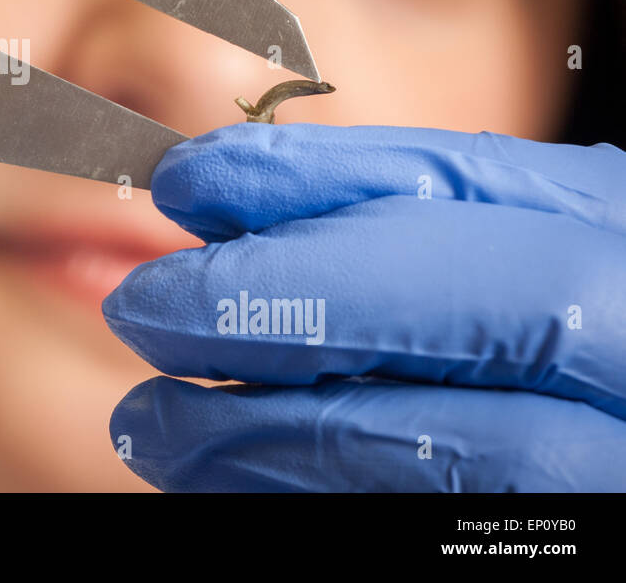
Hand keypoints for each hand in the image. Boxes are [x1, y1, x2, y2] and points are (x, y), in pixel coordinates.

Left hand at [103, 123, 625, 490]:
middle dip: (297, 303)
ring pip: (470, 454)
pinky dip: (313, 498)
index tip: (186, 183)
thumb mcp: (493, 246)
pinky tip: (225, 482)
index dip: (316, 184)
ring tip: (153, 422)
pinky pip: (439, 532)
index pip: (483, 186)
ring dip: (279, 432)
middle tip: (147, 311)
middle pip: (494, 316)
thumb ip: (380, 221)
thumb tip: (207, 193)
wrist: (590, 439)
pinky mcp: (582, 552)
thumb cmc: (540, 342)